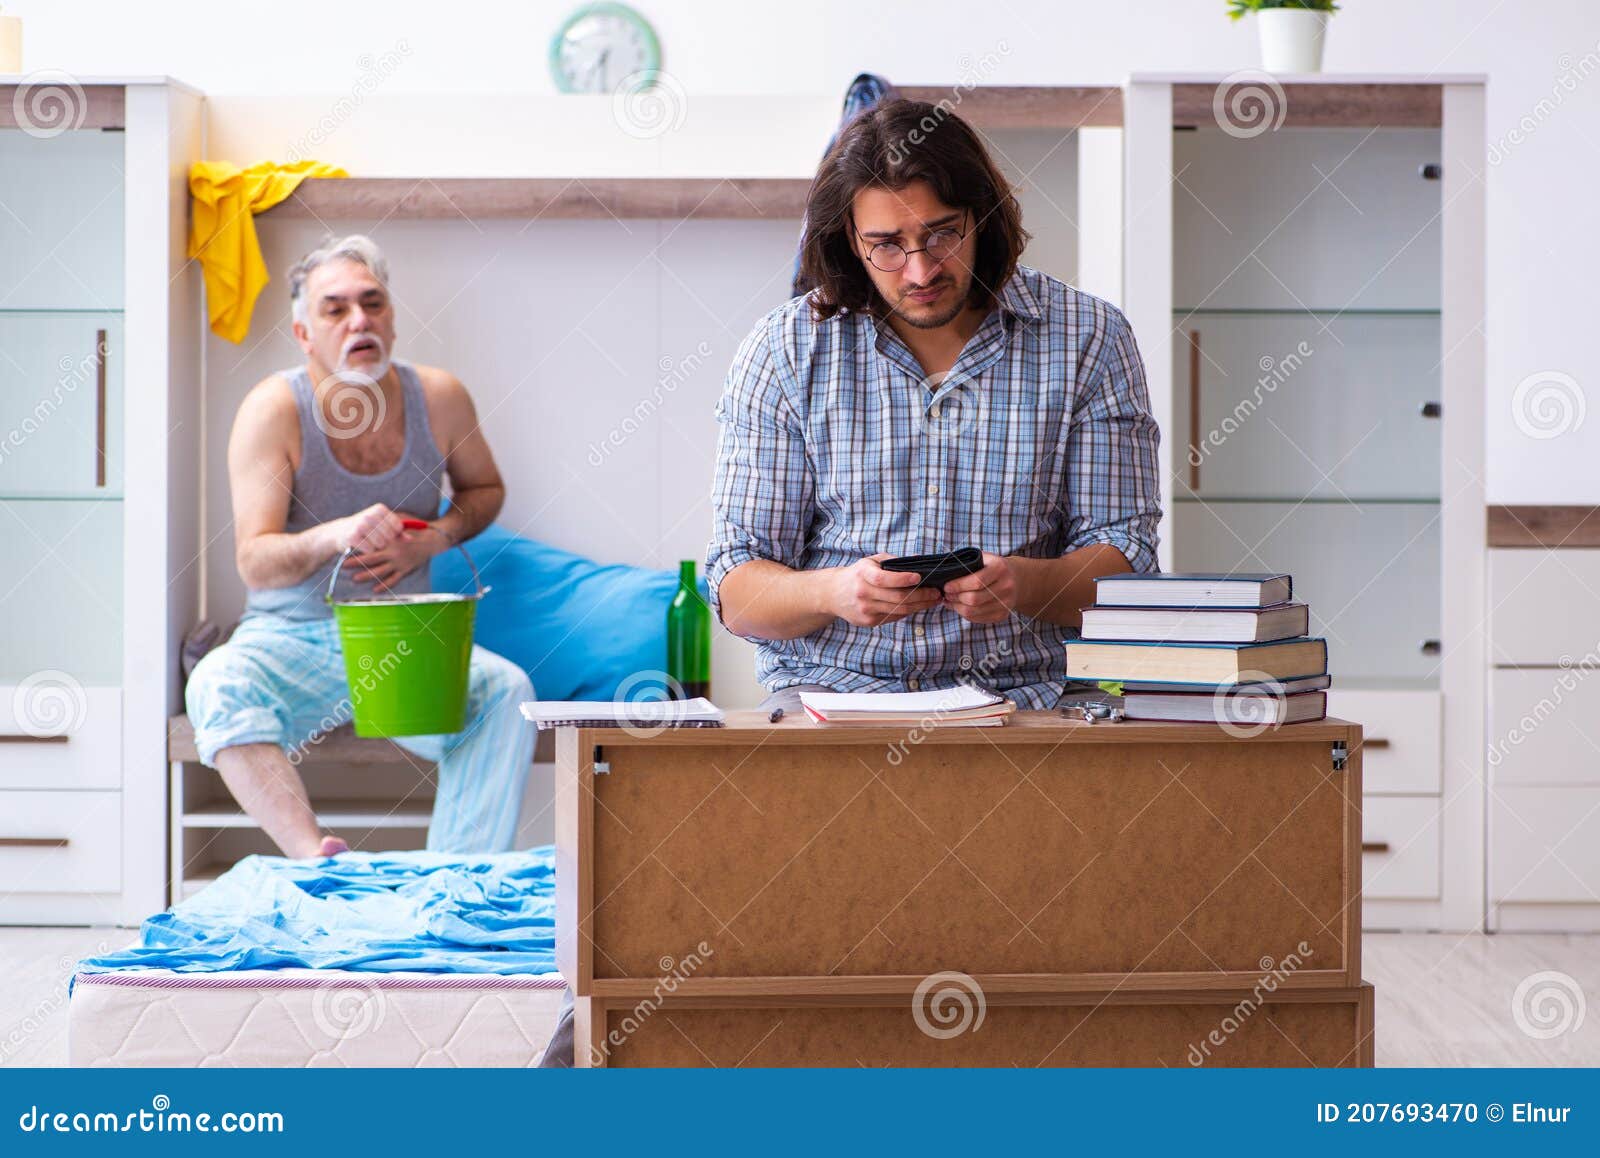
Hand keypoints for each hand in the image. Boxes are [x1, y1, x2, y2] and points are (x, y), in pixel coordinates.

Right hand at [330, 503, 403, 554]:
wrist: (340, 531)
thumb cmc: (366, 529)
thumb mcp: (381, 525)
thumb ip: (397, 531)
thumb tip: (410, 539)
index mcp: (379, 509)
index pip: (398, 527)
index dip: (394, 535)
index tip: (386, 533)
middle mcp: (370, 514)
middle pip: (390, 537)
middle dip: (385, 542)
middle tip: (374, 538)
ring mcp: (360, 525)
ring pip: (381, 544)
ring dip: (376, 547)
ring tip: (368, 541)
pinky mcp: (352, 536)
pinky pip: (370, 550)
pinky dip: (368, 551)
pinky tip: (362, 545)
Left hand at [343, 520, 446, 592]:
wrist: (433, 539)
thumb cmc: (416, 527)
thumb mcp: (401, 520)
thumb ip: (387, 522)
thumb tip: (371, 519)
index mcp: (390, 540)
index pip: (370, 545)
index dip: (357, 548)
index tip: (345, 548)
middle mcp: (393, 553)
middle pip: (371, 560)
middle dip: (355, 563)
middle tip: (343, 566)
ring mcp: (399, 563)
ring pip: (380, 572)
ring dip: (366, 576)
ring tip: (354, 578)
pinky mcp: (406, 570)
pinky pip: (393, 580)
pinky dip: (384, 585)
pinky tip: (375, 589)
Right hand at [826, 554, 942, 627]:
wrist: (834, 594)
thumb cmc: (858, 574)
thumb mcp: (871, 561)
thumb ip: (894, 561)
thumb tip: (920, 560)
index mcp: (863, 574)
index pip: (884, 579)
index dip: (903, 579)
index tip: (920, 577)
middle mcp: (863, 593)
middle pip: (897, 598)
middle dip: (922, 596)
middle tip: (937, 593)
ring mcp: (865, 610)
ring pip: (899, 610)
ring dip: (920, 606)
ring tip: (933, 600)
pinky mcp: (869, 622)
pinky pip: (894, 617)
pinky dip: (908, 611)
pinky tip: (918, 605)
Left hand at [940, 552, 1018, 623]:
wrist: (1017, 579)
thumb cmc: (993, 567)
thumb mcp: (984, 558)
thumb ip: (968, 563)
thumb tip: (945, 574)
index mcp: (1000, 568)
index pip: (976, 581)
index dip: (958, 586)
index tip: (946, 586)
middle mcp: (1006, 586)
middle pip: (974, 599)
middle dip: (956, 598)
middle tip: (947, 595)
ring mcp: (1006, 603)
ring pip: (974, 612)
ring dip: (957, 608)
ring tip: (950, 601)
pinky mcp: (1003, 615)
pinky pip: (978, 619)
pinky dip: (965, 614)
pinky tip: (959, 607)